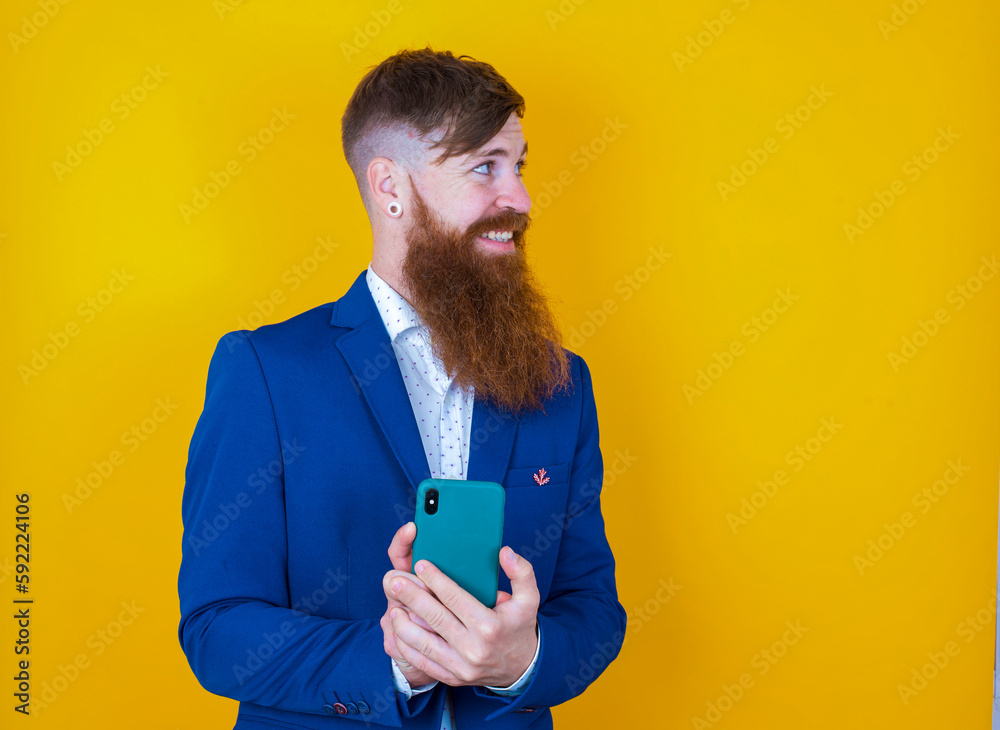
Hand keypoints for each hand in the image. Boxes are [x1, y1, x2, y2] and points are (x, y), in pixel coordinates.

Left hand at [384, 546, 538, 687]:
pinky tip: (398, 631)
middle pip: (435, 618)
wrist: (523, 669)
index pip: (455, 598)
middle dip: (412, 597)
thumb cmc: (520, 627)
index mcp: (490, 625)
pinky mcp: (452, 677)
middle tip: (394, 580)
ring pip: (423, 643)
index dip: (435, 580)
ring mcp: (461, 666)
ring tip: (393, 606)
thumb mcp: (529, 599)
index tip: (420, 564)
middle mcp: (474, 648)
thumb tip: (505, 552)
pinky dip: (407, 646)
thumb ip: (521, 572)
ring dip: (403, 624)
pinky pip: (423, 662)